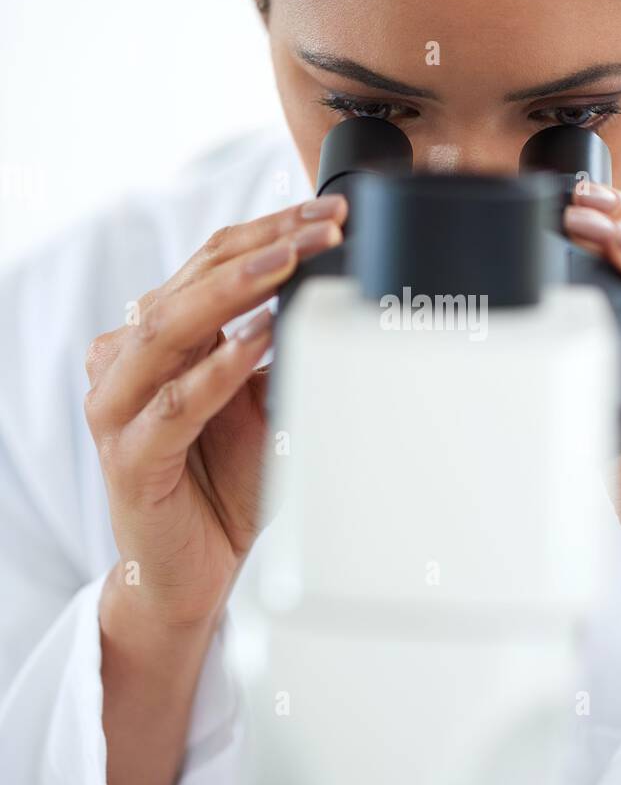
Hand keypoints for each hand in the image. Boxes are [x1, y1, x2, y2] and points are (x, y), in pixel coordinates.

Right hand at [84, 196, 345, 629]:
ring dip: (235, 291)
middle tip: (324, 226)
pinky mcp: (129, 457)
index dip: (270, 231)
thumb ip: (280, 351)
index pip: (211, 262)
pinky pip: (174, 404)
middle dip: (264, 247)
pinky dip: (216, 369)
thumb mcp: (265, 403)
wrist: (191, 572)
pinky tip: (255, 341)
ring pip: (171, 328)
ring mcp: (120, 406)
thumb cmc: (226, 485)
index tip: (331, 212)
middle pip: (192, 282)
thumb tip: (336, 295)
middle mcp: (130, 360)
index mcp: (161, 337)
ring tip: (289, 262)